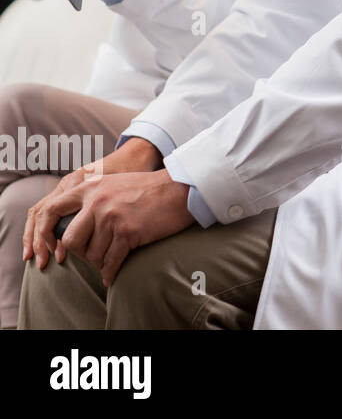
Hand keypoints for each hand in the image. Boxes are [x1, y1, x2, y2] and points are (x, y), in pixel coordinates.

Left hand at [59, 170, 193, 285]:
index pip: (50, 211)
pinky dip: (110, 272)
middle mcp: (97, 201)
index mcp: (89, 188)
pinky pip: (111, 261)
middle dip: (80, 253)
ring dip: (100, 262)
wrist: (180, 188)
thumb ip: (90, 197)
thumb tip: (69, 223)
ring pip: (92, 254)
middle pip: (70, 240)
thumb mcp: (113, 183)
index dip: (45, 234)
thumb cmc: (148, 188)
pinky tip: (111, 274)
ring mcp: (112, 217)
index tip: (51, 247)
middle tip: (92, 256)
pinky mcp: (128, 232)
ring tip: (108, 261)